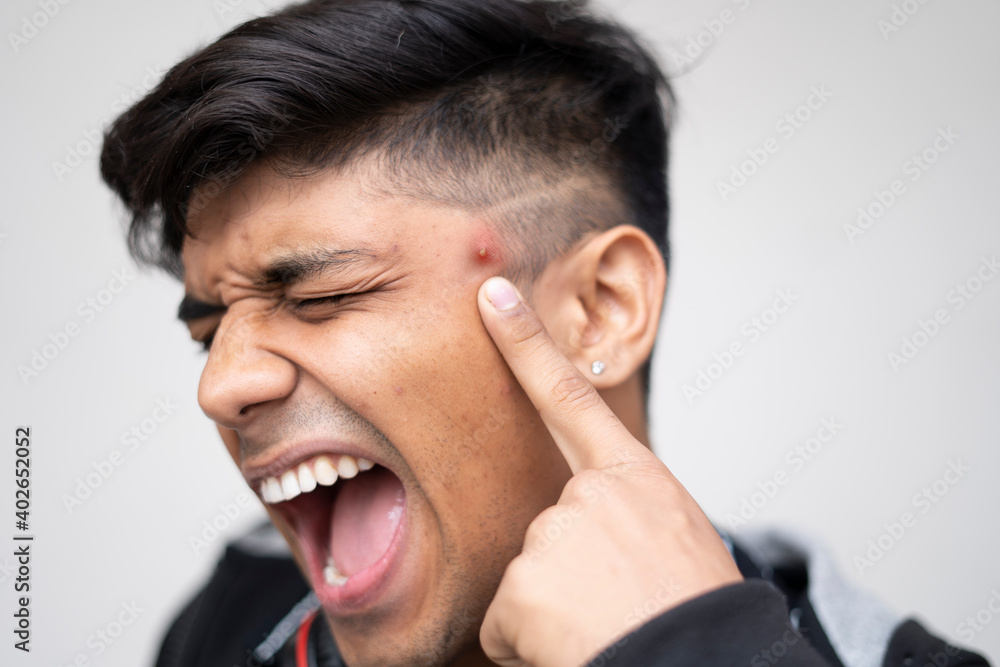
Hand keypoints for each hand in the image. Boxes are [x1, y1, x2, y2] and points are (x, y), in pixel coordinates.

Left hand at [477, 277, 742, 666]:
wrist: (705, 660)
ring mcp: (551, 533)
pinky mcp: (521, 583)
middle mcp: (587, 495)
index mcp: (633, 478)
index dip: (526, 342)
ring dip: (554, 613)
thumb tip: (584, 539)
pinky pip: (506, 623)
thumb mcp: (674, 538)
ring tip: (605, 628)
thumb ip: (621, 515)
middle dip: (566, 573)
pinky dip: (531, 644)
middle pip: (545, 528)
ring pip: (527, 579)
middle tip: (615, 605)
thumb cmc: (695, 611)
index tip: (493, 295)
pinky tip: (574, 648)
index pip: (570, 392)